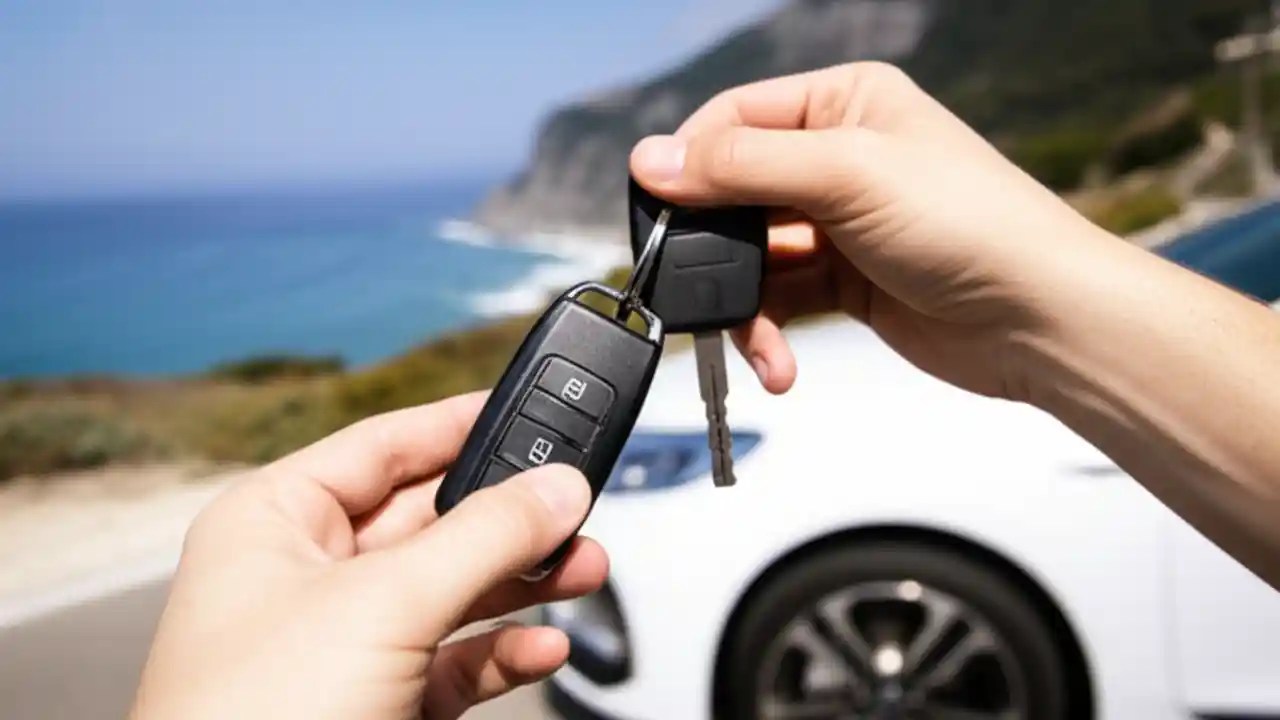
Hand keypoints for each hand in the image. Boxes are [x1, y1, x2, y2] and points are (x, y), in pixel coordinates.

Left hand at [129, 392, 607, 719]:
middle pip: (431, 519)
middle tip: (572, 504)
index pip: (384, 445)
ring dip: (521, 583)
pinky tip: (541, 646)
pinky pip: (455, 660)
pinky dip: (503, 651)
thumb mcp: (381, 605)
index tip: (532, 411)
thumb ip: (482, 537)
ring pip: (453, 591)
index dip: (459, 425)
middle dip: (508, 516)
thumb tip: (553, 488)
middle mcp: (306, 577)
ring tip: (580, 568)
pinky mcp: (377, 704)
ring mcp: (343, 645)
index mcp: (275, 522)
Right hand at [630, 62, 1122, 400]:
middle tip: (688, 286)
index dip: (689, 163)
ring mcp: (840, 223)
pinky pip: (779, 301)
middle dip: (713, 249)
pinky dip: (769, 334)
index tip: (653, 209)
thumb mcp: (845, 175)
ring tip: (753, 342)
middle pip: (733, 194)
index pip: (733, 119)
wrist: (1040, 318)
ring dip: (742, 305)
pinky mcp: (846, 281)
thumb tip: (651, 159)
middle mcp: (837, 156)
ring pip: (752, 258)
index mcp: (844, 102)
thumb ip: (742, 167)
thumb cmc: (970, 224)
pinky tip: (777, 363)